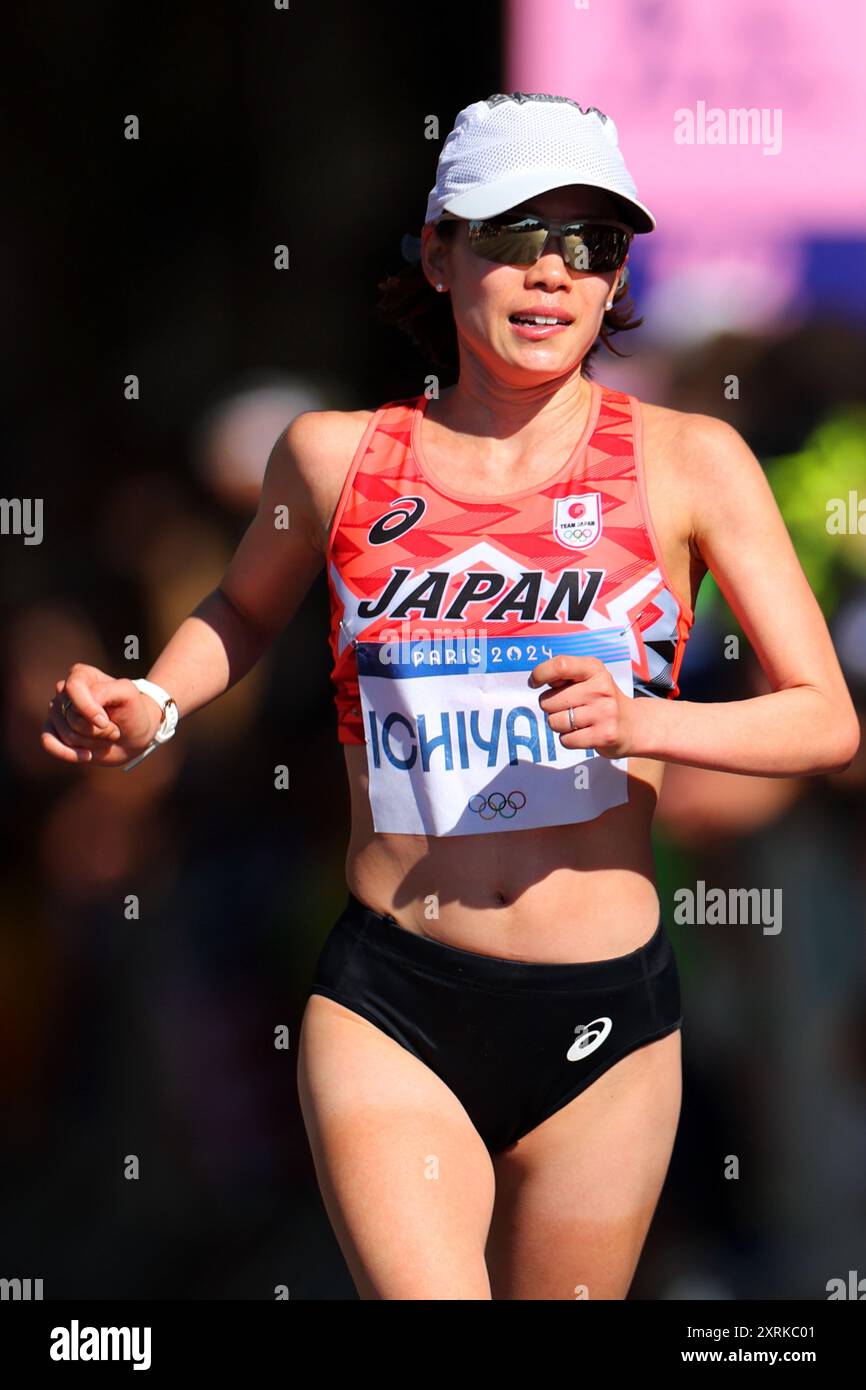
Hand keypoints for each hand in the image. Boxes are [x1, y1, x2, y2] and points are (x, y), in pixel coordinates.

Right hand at [41, 664, 161, 767]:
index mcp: (81, 675)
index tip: (105, 722)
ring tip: (106, 737)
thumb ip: (106, 691)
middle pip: (71, 716)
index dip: (88, 709)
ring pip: (65, 733)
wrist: (133, 736)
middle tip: (113, 728)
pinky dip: (67, 753)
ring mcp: (56, 712)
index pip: (73, 688)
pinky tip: (87, 755)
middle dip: (97, 730)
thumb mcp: (128, 694)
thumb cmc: (131, 712)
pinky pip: (48, 742)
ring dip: (92, 742)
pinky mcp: (53, 731)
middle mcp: (64, 691)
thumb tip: (77, 708)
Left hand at [529, 654, 635, 758]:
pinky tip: (583, 733)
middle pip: (549, 701)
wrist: (634, 725)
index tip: (534, 682)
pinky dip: (569, 739)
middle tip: (569, 707)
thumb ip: (565, 676)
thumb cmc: (601, 700)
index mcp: (594, 669)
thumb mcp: (589, 678)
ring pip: (554, 722)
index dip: (540, 674)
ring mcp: (604, 713)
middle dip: (551, 707)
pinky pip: (565, 740)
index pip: (560, 665)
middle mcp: (600, 689)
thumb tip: (536, 679)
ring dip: (559, 724)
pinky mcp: (604, 735)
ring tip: (578, 721)